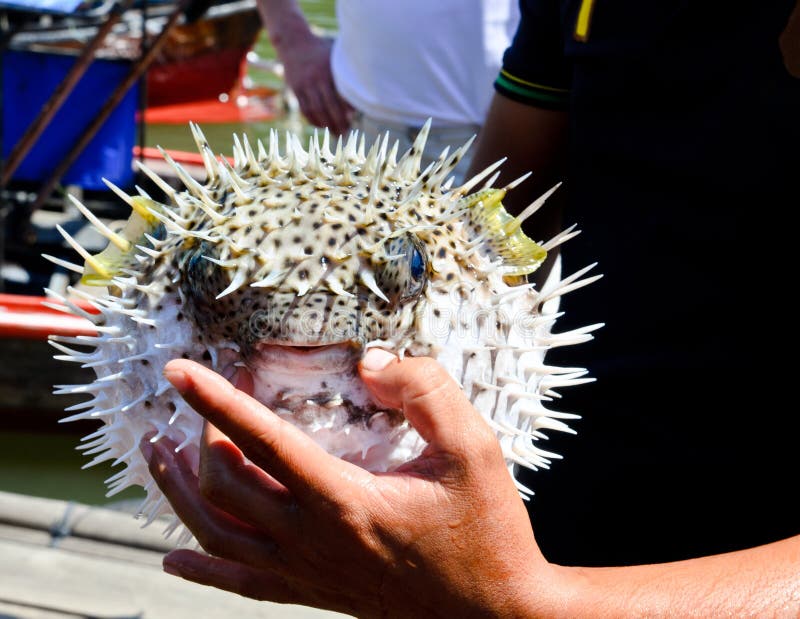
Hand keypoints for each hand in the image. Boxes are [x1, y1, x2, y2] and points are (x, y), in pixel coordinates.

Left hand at [141, 350, 563, 616]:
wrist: (494, 611)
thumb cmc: (486, 530)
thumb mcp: (474, 449)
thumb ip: (427, 393)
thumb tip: (373, 364)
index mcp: (343, 499)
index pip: (261, 438)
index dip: (216, 399)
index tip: (179, 370)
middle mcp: (311, 538)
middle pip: (225, 483)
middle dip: (202, 433)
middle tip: (206, 399)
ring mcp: (306, 570)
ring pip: (215, 535)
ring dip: (179, 494)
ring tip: (156, 456)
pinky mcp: (313, 590)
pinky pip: (240, 582)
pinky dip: (201, 567)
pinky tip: (175, 558)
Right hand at [277, 32, 352, 134]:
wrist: (294, 42)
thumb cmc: (322, 49)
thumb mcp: (335, 52)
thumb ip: (347, 66)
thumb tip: (367, 83)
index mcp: (329, 69)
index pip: (341, 94)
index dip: (349, 108)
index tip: (356, 118)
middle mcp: (317, 77)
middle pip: (329, 106)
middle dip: (339, 122)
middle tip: (347, 133)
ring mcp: (305, 84)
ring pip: (316, 110)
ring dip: (327, 125)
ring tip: (336, 134)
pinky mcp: (296, 89)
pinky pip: (305, 109)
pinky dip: (314, 120)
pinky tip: (322, 126)